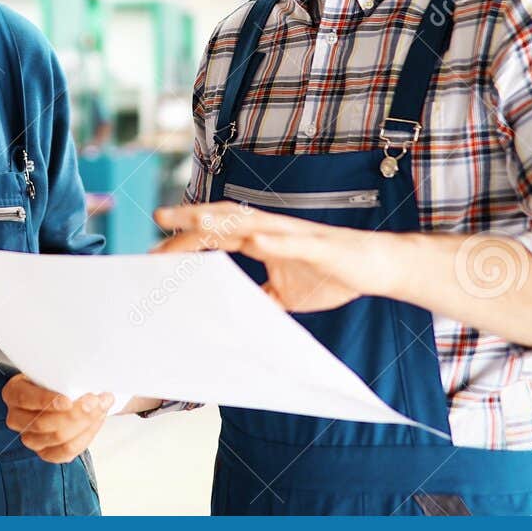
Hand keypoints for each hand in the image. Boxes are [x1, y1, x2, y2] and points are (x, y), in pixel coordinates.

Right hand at [1, 374, 113, 463]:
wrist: (62, 393)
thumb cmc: (55, 379)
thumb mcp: (53, 370)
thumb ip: (62, 374)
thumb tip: (83, 380)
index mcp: (13, 393)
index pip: (25, 399)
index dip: (47, 401)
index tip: (68, 400)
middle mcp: (16, 418)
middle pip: (42, 423)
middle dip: (73, 413)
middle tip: (95, 401)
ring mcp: (29, 438)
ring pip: (57, 439)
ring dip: (84, 424)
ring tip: (100, 408)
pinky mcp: (45, 453)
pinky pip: (66, 452)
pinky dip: (85, 437)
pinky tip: (95, 421)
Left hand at [153, 202, 389, 312]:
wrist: (375, 267)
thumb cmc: (330, 274)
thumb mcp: (284, 295)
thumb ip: (257, 297)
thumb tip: (231, 314)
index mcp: (260, 239)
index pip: (216, 236)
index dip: (187, 241)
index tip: (157, 252)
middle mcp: (272, 230)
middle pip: (225, 219)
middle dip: (192, 217)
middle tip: (158, 216)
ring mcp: (295, 235)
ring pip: (254, 223)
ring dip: (225, 221)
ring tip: (196, 220)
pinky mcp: (319, 245)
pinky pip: (294, 242)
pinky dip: (275, 242)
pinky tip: (256, 242)